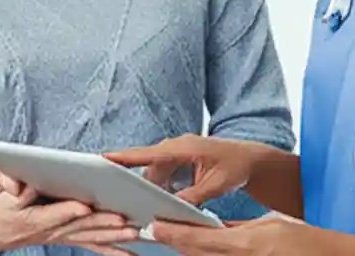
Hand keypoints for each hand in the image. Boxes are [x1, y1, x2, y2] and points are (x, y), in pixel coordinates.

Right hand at [0, 180, 139, 252]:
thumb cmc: (2, 211)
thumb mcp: (1, 198)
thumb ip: (11, 188)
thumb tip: (17, 184)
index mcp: (35, 218)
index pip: (54, 214)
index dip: (69, 211)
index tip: (84, 206)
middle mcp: (53, 231)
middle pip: (81, 227)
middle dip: (103, 223)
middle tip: (122, 218)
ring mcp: (64, 236)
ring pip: (92, 237)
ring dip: (114, 236)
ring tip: (134, 232)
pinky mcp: (70, 238)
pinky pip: (95, 246)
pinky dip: (114, 251)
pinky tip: (132, 254)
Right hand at [105, 135, 270, 205]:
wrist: (250, 159)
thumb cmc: (235, 166)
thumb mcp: (215, 185)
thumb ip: (193, 196)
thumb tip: (173, 207)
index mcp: (183, 148)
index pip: (149, 153)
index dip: (126, 157)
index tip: (105, 158)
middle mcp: (176, 147)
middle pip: (148, 164)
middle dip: (135, 179)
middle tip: (122, 195)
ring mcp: (177, 152)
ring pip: (154, 170)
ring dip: (150, 185)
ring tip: (142, 201)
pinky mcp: (180, 160)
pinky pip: (162, 171)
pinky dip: (160, 184)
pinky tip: (160, 198)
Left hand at [152, 212, 316, 255]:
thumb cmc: (300, 241)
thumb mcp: (267, 225)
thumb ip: (235, 227)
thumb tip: (210, 226)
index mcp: (244, 244)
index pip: (199, 238)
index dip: (174, 233)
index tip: (155, 226)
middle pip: (195, 254)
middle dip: (173, 243)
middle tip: (151, 232)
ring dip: (185, 251)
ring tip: (168, 239)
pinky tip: (193, 249)